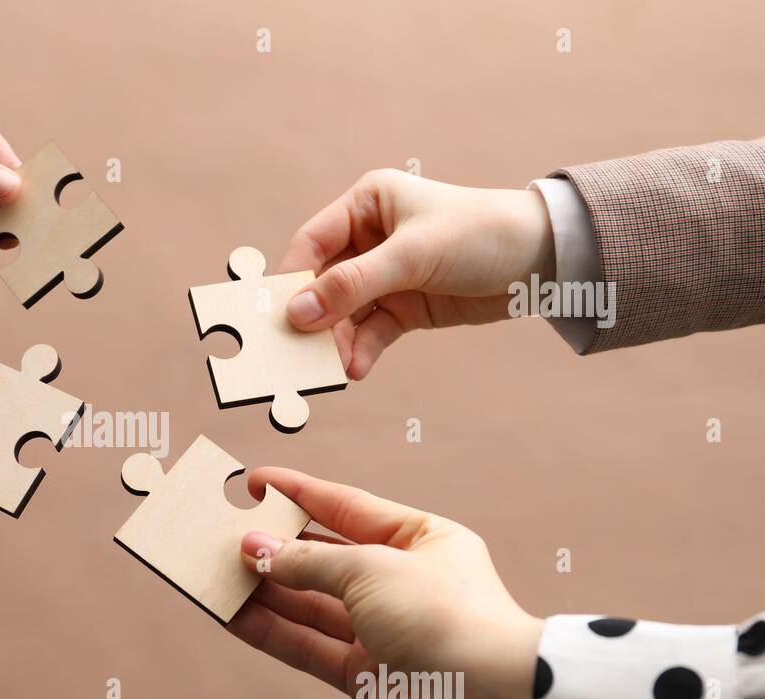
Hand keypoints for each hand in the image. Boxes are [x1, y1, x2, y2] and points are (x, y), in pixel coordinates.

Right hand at [229, 469, 541, 698]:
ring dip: (263, 591)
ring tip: (214, 575)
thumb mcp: (371, 568)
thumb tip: (256, 549)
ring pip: (308, 604)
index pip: (346, 507)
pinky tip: (231, 615)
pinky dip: (269, 630)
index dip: (299, 493)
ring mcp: (380, 630)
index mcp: (419, 539)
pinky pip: (306, 644)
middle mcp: (399, 582)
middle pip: (322, 558)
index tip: (254, 483)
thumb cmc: (444, 614)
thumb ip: (308, 560)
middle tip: (222, 536)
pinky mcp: (364, 675)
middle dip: (273, 548)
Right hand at [280, 169, 555, 379]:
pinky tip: (356, 369)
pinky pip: (370, 333)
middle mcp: (369, 239)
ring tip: (333, 369)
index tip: (277, 317)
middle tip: (298, 354)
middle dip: (313, 320)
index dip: (292, 280)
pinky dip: (361, 351)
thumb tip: (297, 312)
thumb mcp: (413, 256)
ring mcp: (385, 276)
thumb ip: (353, 285)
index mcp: (366, 205)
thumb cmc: (482, 233)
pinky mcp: (403, 308)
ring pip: (344, 314)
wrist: (546, 261)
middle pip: (322, 284)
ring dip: (336, 342)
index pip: (312, 244)